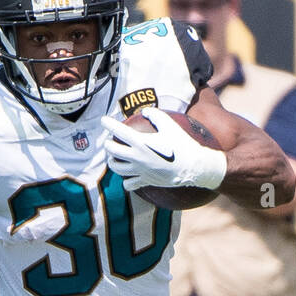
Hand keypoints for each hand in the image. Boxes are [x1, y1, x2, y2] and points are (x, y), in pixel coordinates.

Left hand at [100, 108, 226, 192]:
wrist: (193, 167)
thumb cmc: (182, 144)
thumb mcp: (170, 125)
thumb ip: (155, 115)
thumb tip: (145, 111)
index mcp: (141, 142)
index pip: (118, 131)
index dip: (108, 124)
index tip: (103, 120)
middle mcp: (136, 157)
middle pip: (112, 151)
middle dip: (107, 145)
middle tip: (109, 141)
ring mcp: (139, 171)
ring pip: (117, 168)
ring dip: (113, 162)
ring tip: (114, 158)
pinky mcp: (145, 181)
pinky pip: (129, 184)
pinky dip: (126, 181)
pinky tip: (128, 176)